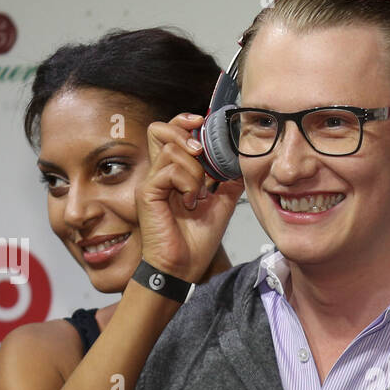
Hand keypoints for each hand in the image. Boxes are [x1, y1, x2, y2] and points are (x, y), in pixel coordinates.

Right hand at [136, 114, 240, 282]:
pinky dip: (188, 182)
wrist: (182, 267)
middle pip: (160, 130)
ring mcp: (152, 182)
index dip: (184, 122)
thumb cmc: (195, 242)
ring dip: (194, 168)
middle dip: (184, 132)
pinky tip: (190, 201)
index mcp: (174, 174)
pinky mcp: (148, 193)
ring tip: (198, 192)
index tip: (202, 122)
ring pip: (172, 150)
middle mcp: (160, 174)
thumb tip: (240, 163)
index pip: (170, 134)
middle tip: (200, 150)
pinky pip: (170, 171)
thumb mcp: (220, 205)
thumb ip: (227, 183)